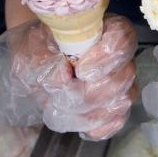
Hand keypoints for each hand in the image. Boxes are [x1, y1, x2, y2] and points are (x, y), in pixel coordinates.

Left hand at [10, 15, 136, 139]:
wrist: (36, 63)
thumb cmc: (39, 47)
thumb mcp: (33, 47)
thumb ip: (46, 59)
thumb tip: (63, 77)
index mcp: (106, 29)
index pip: (123, 39)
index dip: (106, 58)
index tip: (79, 70)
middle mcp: (121, 55)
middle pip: (124, 76)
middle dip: (90, 93)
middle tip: (61, 94)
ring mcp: (121, 81)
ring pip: (121, 101)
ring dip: (87, 112)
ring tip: (60, 107)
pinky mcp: (115, 105)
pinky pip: (117, 120)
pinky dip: (97, 127)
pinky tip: (77, 121)